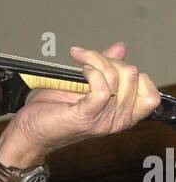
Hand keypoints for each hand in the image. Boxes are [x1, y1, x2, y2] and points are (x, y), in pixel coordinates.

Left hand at [8, 42, 160, 158]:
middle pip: (133, 76)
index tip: (110, 64)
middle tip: (89, 60)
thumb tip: (120, 48)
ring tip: (80, 61)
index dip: (133, 72)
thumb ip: (106, 68)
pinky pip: (102, 88)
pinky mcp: (85, 116)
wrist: (29, 132)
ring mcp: (102, 120)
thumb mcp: (84, 84)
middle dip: (111, 60)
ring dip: (96, 60)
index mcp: (122, 116)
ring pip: (117, 77)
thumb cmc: (53, 112)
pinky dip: (91, 71)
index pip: (150, 95)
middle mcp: (116, 120)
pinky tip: (80, 69)